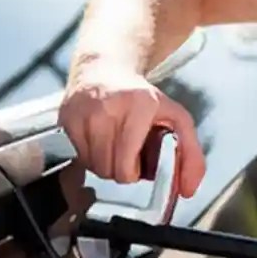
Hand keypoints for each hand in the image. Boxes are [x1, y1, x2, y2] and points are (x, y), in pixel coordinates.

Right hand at [59, 62, 204, 197]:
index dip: (133, 173)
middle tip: (128, 153)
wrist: (105, 67)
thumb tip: (188, 190)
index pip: (125, 166)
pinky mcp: (66, 117)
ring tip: (114, 144)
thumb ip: (191, 154)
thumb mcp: (175, 118)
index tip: (139, 163)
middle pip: (108, 170)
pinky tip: (99, 138)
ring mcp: (83, 112)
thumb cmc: (142, 97)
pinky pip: (77, 155)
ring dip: (105, 163)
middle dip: (121, 169)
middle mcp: (107, 107)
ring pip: (92, 165)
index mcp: (139, 106)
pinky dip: (89, 154)